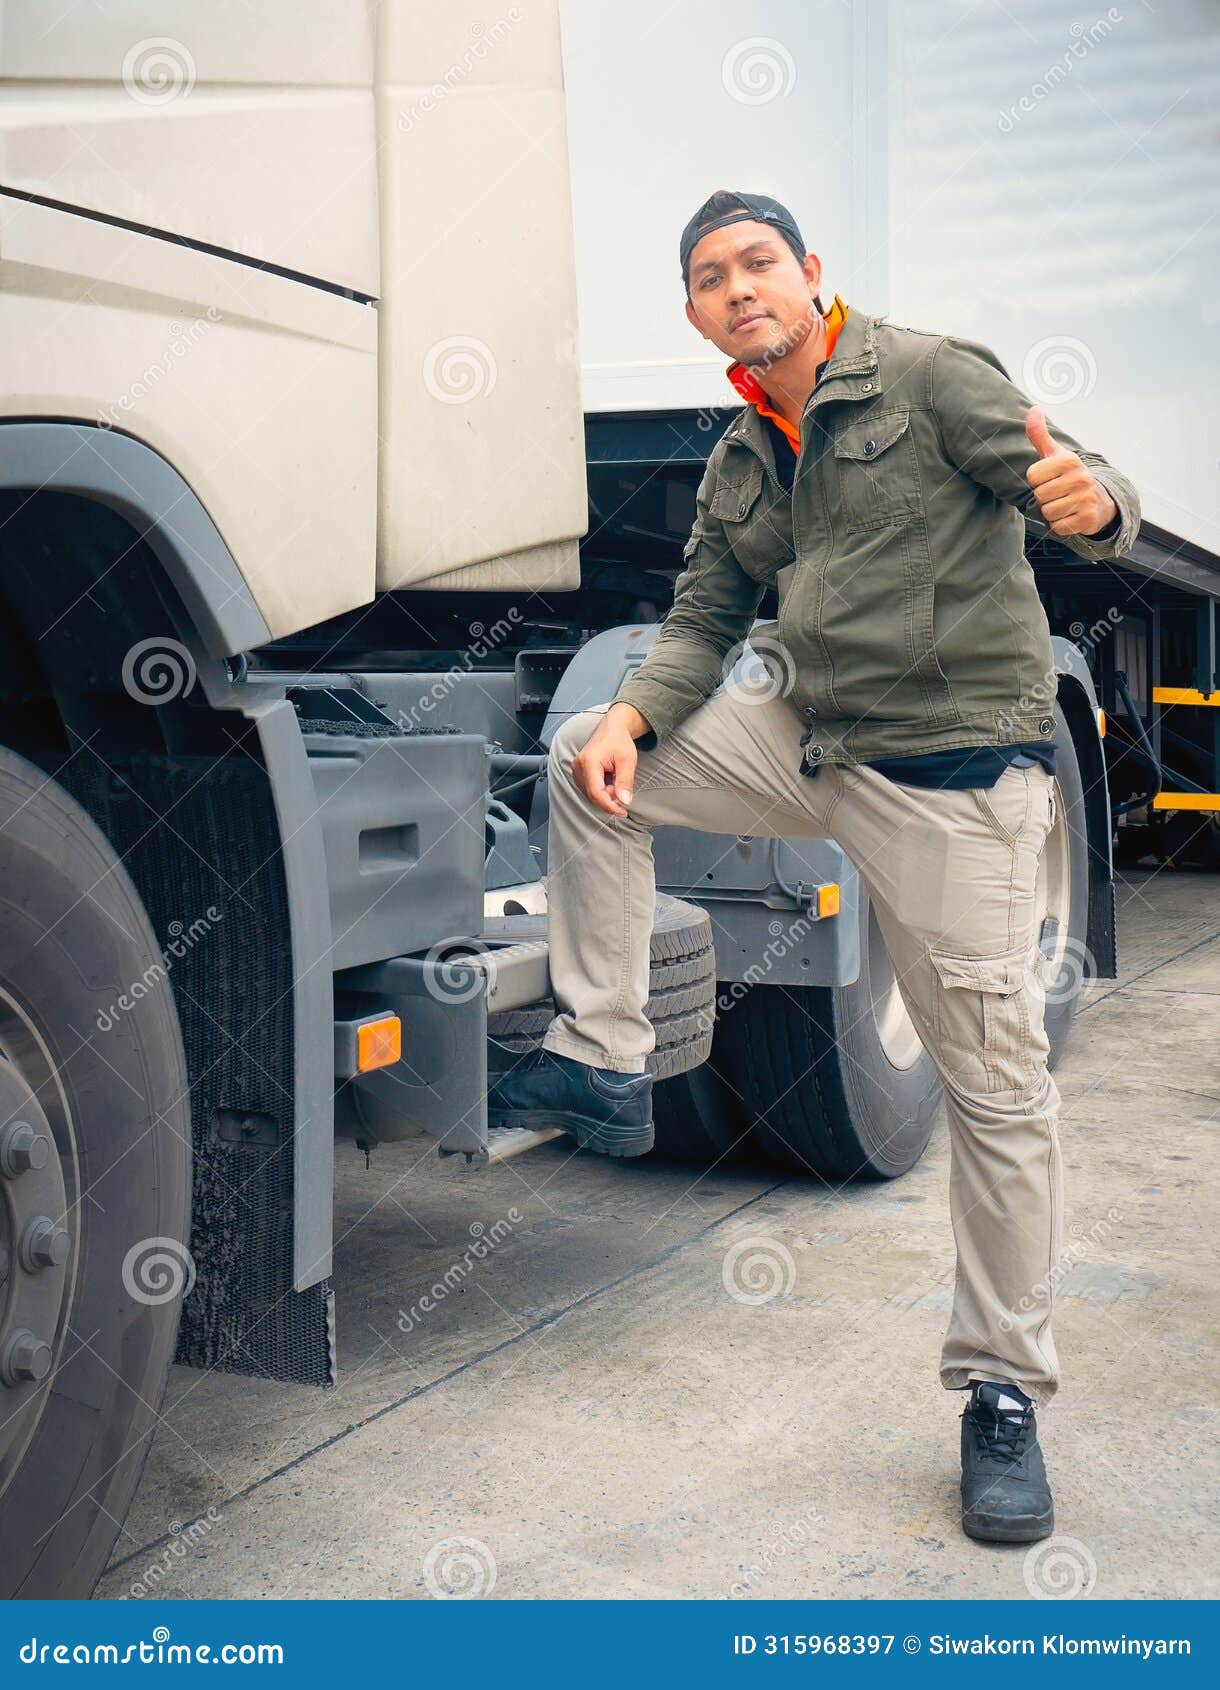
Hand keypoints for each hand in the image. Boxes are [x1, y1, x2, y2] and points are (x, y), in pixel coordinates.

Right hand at [569, 705, 641, 818]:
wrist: (612, 729)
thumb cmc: (619, 741)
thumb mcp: (628, 760)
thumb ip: (625, 782)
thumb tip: (624, 801)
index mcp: (589, 762)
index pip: (596, 793)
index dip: (610, 806)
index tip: (623, 811)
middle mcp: (578, 767)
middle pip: (593, 796)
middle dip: (610, 799)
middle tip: (624, 791)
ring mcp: (576, 770)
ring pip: (591, 795)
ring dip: (606, 795)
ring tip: (616, 780)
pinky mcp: (578, 774)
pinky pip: (589, 790)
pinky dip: (602, 791)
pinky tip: (610, 781)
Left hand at [1025, 406, 1117, 536]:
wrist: (1101, 500)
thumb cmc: (1069, 476)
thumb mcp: (1055, 455)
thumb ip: (1040, 435)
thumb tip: (1033, 409)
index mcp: (1069, 460)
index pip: (1032, 476)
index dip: (1038, 481)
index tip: (1051, 479)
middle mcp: (1081, 477)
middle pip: (1039, 496)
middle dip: (1045, 498)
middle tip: (1059, 494)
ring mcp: (1087, 498)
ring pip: (1048, 512)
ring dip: (1053, 512)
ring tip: (1066, 504)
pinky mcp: (1089, 518)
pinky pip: (1058, 527)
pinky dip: (1061, 525)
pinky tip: (1072, 516)